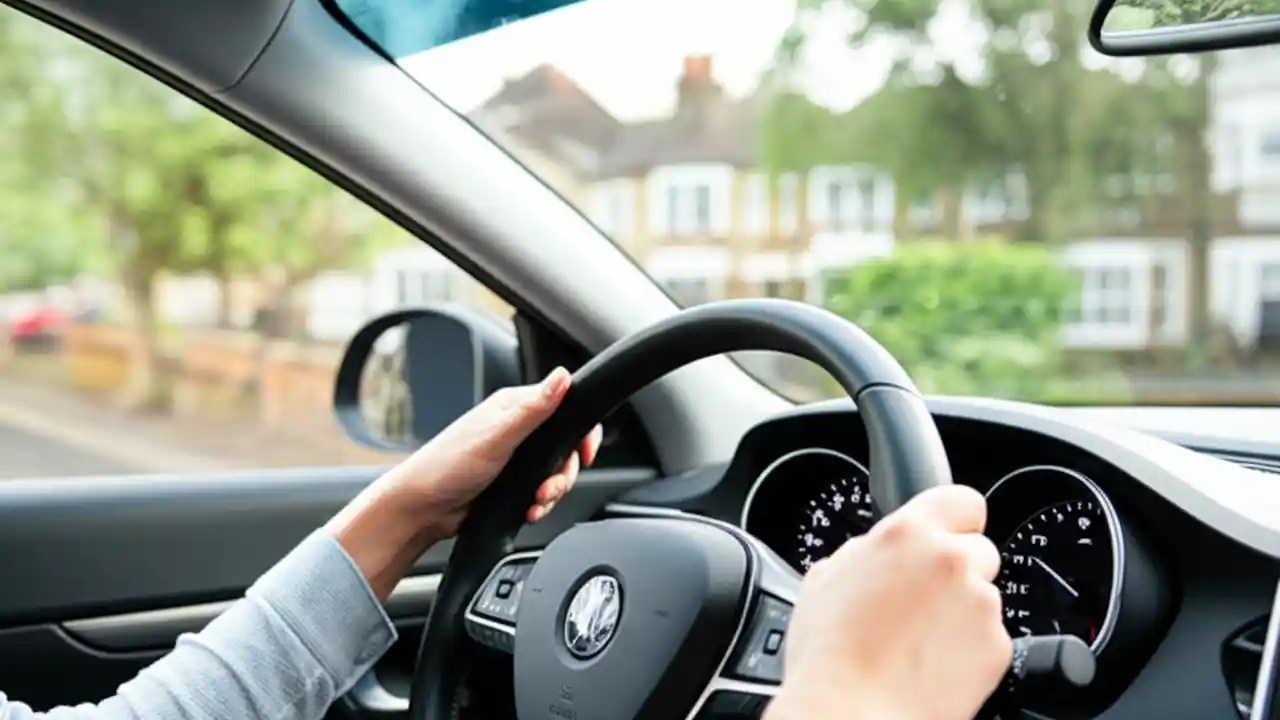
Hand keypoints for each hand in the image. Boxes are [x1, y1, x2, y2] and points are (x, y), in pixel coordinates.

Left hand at [328, 367, 602, 598]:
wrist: (422, 509)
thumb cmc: (447, 466)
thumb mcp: (496, 436)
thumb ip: (533, 408)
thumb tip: (563, 377)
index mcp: (515, 408)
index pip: (565, 407)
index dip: (582, 432)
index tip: (584, 452)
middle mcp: (518, 430)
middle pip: (567, 447)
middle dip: (564, 472)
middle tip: (548, 487)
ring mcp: (516, 458)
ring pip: (556, 473)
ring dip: (552, 492)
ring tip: (535, 502)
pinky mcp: (513, 484)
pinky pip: (542, 493)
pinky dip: (540, 504)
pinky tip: (528, 510)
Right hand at [767, 485, 1010, 719]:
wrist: (852, 715)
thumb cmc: (830, 656)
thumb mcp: (825, 579)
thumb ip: (866, 552)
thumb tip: (879, 552)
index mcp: (907, 535)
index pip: (961, 499)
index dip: (953, 520)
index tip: (947, 534)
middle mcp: (951, 561)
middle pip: (977, 549)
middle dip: (956, 571)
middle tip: (921, 602)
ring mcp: (980, 604)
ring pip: (983, 595)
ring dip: (961, 612)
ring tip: (918, 642)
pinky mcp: (998, 646)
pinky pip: (989, 637)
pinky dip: (968, 649)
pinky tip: (931, 665)